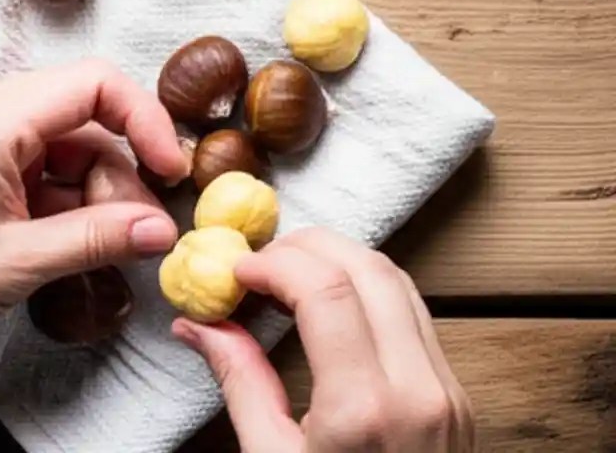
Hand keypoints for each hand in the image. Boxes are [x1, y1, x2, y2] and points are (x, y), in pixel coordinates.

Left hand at [0, 59, 188, 451]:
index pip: (95, 83)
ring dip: (91, 192)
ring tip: (96, 249)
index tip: (170, 174)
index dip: (145, 122)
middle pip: (81, 117)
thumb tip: (162, 229)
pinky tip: (63, 245)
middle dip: (118, 172)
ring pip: (60, 146)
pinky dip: (59, 201)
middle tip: (133, 234)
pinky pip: (32, 167)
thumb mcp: (19, 262)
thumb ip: (99, 237)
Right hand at [173, 227, 474, 451]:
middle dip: (307, 247)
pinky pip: (415, 314)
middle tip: (259, 260)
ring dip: (341, 262)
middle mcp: (419, 390)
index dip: (275, 262)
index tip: (236, 269)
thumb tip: (198, 325)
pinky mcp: (457, 397)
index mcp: (364, 408)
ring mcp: (448, 392)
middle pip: (369, 268)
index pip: (326, 289)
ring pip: (399, 282)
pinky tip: (328, 304)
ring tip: (288, 276)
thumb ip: (239, 382)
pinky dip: (369, 290)